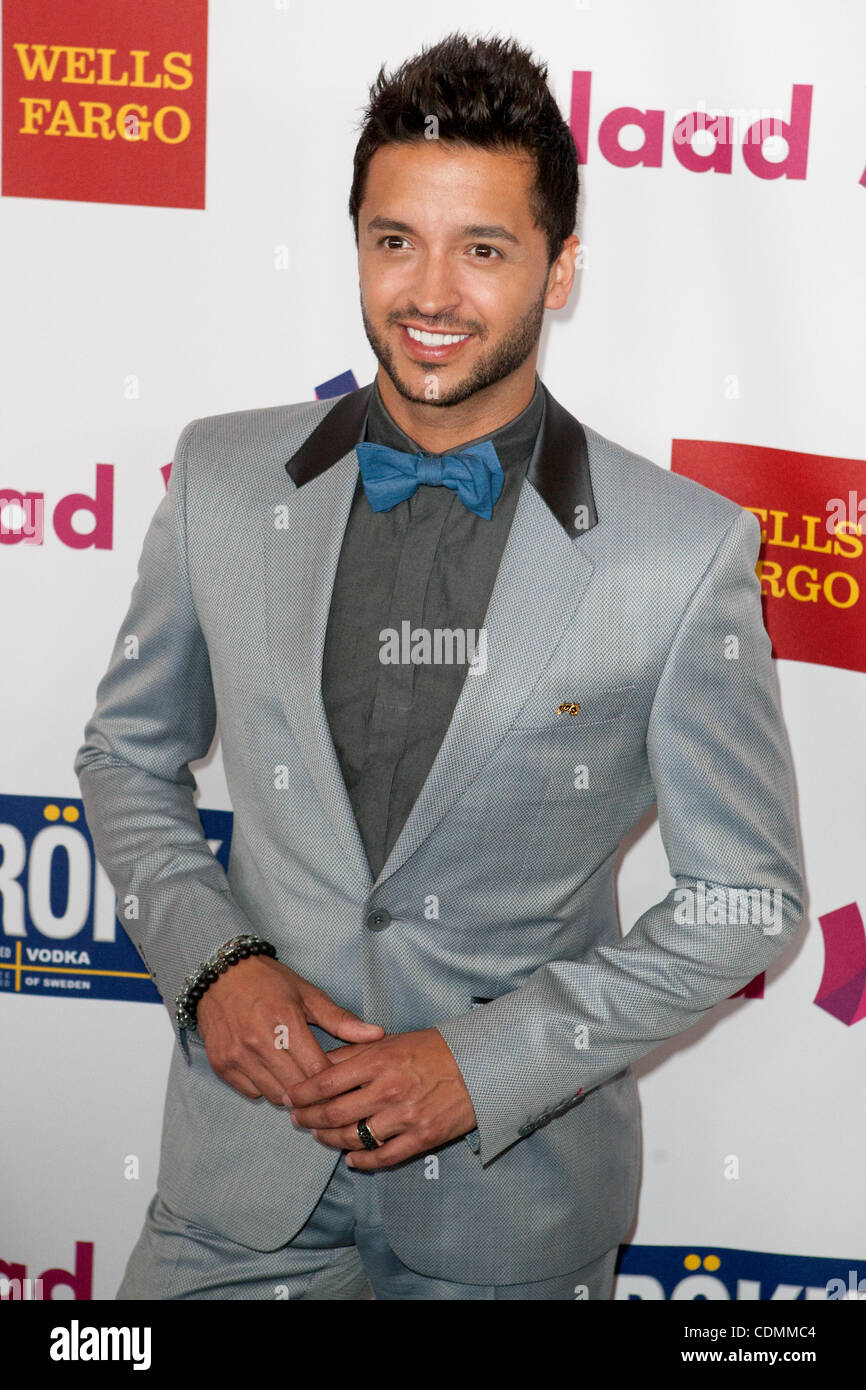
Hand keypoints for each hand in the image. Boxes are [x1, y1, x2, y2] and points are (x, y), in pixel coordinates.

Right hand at [195, 954, 384, 1105]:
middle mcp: (259, 1042)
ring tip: (298, 1076)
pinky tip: (272, 1071)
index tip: (343, 1080)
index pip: (318, 1071)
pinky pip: (252, 1092)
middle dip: (315, 1091)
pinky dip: (265, 1087)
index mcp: (285, 1021)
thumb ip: (341, 1019)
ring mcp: (237, 1056)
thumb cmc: (268, 980)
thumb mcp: (307, 993)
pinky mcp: (221, 1065)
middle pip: (298, 1089)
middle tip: (324, 1085)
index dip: (335, 1081)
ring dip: (291, 1092)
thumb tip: (376, 1034)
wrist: (220, 973)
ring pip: (275, 1096)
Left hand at [287, 1027, 477, 1168]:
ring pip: (353, 1138)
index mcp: (379, 1060)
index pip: (326, 1081)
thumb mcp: (393, 1041)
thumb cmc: (435, 1049)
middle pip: (333, 1113)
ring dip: (329, 1139)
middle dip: (308, 1119)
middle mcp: (388, 1090)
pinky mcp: (422, 1138)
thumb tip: (322, 1061)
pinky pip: (382, 1157)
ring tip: (319, 1136)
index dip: (302, 1092)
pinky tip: (351, 1159)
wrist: (481, 1065)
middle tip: (297, 1119)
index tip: (290, 1096)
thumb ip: (356, 1052)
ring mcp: (405, 1117)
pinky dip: (362, 1162)